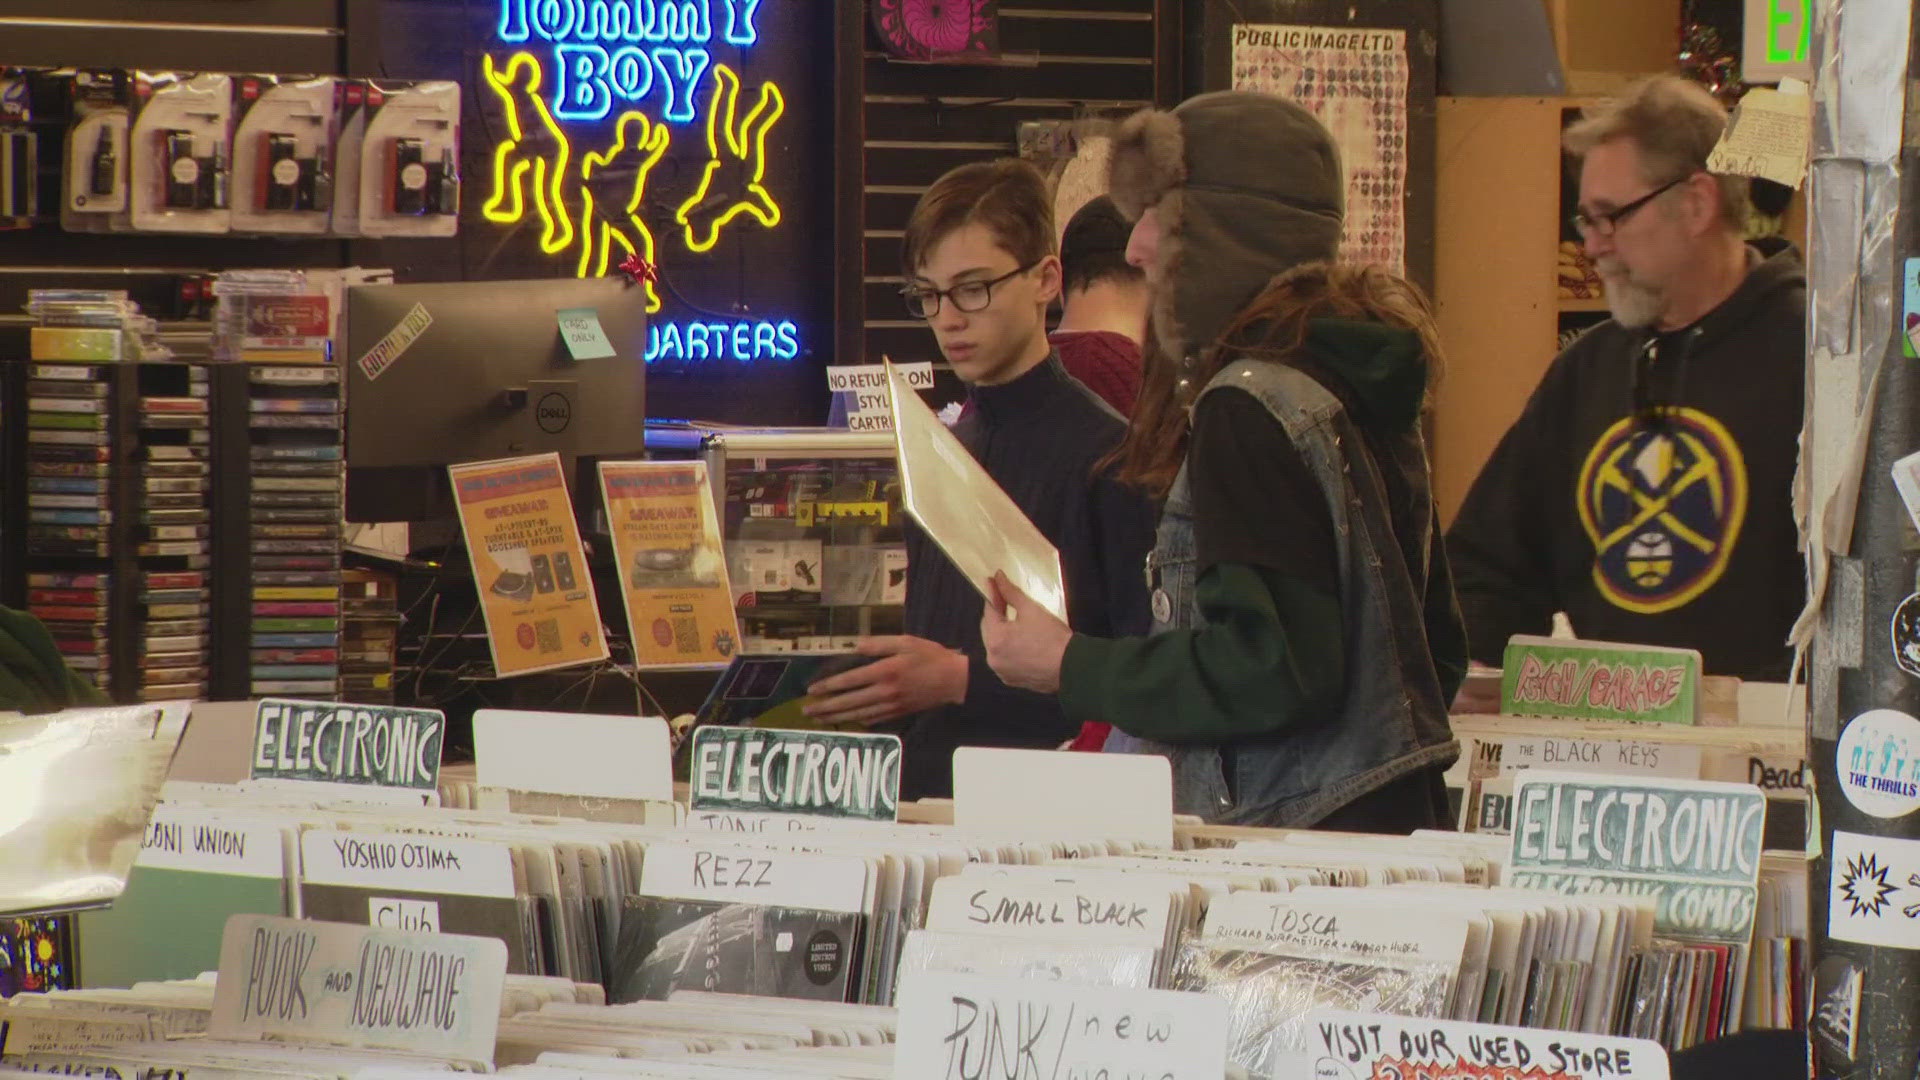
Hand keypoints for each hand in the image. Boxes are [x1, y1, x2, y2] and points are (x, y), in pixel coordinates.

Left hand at [803, 636, 967, 726]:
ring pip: (857, 714)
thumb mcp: (906, 641)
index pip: (849, 681)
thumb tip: (855, 647)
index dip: (828, 687)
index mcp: (885, 671)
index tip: (812, 690)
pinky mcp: (899, 713)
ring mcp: (891, 705)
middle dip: (826, 707)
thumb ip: (879, 644)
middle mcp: (885, 691)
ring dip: (836, 717)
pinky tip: (847, 721)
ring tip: (819, 719)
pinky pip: (873, 720)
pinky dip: (857, 721)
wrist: (955, 680)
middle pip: (848, 702)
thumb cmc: (931, 656)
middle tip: (807, 711)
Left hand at [981, 572, 1071, 693]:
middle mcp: (993, 658)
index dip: (992, 595)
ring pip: (996, 646)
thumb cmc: (1052, 636)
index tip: (993, 582)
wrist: (1072, 667)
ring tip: (1014, 623)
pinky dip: (1009, 650)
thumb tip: (997, 577)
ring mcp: (1001, 672)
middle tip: (1004, 600)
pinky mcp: (1012, 681)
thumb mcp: (1031, 609)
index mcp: (995, 639)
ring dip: (1002, 633)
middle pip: (989, 630)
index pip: (989, 611)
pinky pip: (1005, 660)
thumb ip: (1011, 592)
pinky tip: (1020, 643)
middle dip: (996, 615)